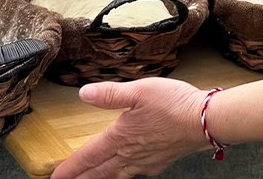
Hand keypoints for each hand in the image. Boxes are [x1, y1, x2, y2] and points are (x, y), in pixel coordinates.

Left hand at [51, 78, 209, 178]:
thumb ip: (111, 94)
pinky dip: (124, 173)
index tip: (54, 177)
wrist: (208, 121)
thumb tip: (84, 93)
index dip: (69, 168)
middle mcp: (131, 154)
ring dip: (101, 178)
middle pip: (99, 172)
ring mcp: (147, 161)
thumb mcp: (140, 91)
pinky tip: (128, 168)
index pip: (88, 157)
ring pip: (117, 175)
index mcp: (121, 137)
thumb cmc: (175, 104)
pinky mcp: (161, 160)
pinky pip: (136, 171)